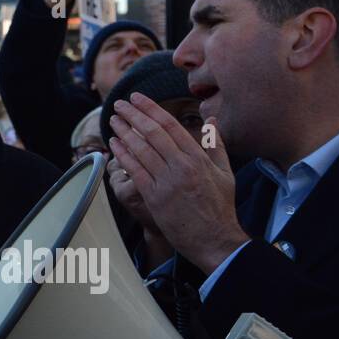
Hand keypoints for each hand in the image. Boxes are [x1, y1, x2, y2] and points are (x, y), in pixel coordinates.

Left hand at [107, 92, 244, 274]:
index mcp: (198, 158)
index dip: (151, 109)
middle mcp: (182, 167)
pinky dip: (123, 155)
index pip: (170, 125)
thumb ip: (216, 144)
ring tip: (113, 120)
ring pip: (141, 150)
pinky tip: (114, 144)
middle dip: (133, 115)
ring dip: (124, 132)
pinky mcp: (155, 197)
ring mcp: (167, 182)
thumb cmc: (220, 207)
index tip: (137, 98)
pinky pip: (135, 170)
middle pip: (152, 133)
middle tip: (119, 103)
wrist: (215, 240)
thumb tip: (211, 120)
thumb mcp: (225, 173)